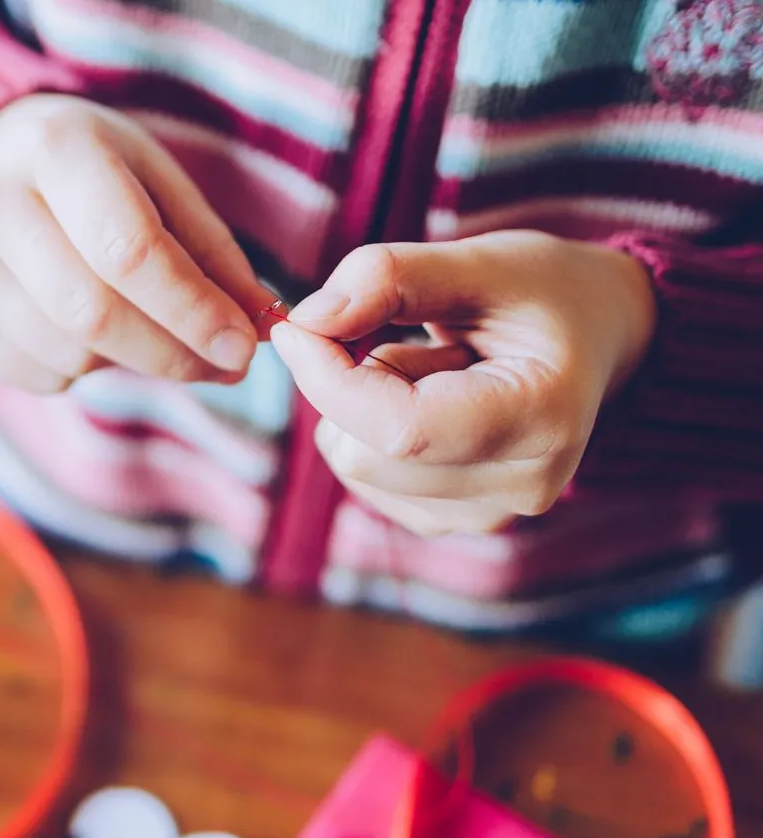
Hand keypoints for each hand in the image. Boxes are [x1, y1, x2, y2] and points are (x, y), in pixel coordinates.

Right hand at [0, 94, 274, 392]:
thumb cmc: (95, 171)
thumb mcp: (159, 182)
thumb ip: (209, 255)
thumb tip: (252, 334)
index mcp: (53, 148)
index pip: (129, 251)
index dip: (193, 310)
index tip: (243, 348)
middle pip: (92, 315)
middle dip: (171, 354)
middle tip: (221, 366)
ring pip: (68, 355)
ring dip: (129, 360)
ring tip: (145, 326)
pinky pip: (39, 376)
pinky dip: (84, 370)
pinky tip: (85, 328)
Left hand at [270, 230, 656, 535]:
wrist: (597, 335)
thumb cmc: (545, 291)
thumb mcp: (481, 261)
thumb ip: (392, 277)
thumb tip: (308, 320)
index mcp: (542, 420)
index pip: (400, 429)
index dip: (328, 377)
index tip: (296, 326)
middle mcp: (521, 486)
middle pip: (364, 454)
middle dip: (346, 384)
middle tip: (391, 331)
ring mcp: (491, 515)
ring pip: (356, 468)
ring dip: (360, 407)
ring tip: (429, 365)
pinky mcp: (456, 520)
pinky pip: (365, 479)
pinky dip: (370, 432)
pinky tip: (427, 398)